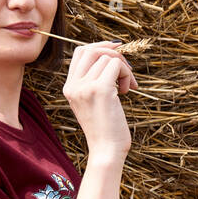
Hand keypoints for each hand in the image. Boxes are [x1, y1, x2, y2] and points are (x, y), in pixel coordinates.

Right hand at [63, 41, 135, 161]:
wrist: (106, 151)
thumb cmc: (106, 129)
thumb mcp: (94, 102)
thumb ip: (95, 82)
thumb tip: (112, 55)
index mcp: (69, 87)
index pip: (80, 52)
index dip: (100, 47)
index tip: (117, 52)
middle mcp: (74, 85)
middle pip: (92, 49)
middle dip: (113, 53)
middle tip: (127, 69)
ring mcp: (85, 86)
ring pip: (108, 58)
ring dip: (124, 69)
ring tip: (127, 88)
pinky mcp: (100, 89)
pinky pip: (116, 66)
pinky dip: (127, 74)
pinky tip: (128, 91)